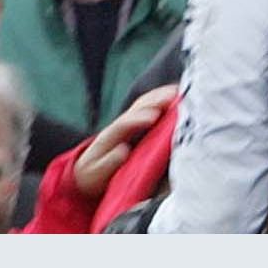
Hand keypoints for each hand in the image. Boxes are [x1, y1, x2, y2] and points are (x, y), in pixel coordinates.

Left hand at [71, 84, 178, 203]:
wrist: (89, 171)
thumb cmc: (94, 174)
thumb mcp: (95, 173)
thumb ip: (107, 163)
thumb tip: (123, 151)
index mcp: (109, 137)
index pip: (124, 124)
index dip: (138, 119)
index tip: (153, 117)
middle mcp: (120, 124)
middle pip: (137, 107)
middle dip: (155, 100)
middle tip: (173, 97)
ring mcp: (129, 121)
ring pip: (144, 104)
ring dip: (160, 96)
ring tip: (179, 93)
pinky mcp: (138, 123)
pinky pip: (150, 107)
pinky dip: (162, 100)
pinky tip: (176, 97)